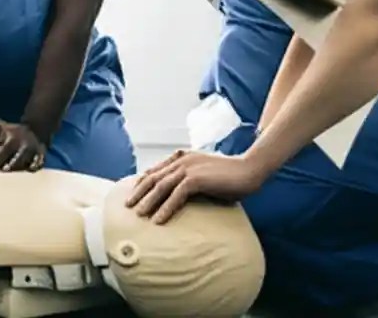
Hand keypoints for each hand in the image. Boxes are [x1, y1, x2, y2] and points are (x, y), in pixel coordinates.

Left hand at [124, 149, 267, 223]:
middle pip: (153, 177)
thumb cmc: (230, 175)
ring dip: (148, 202)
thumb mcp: (205, 173)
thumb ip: (190, 178)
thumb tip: (179, 192)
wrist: (249, 169)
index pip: (156, 170)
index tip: (134, 194)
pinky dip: (165, 208)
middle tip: (128, 206)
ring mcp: (188, 168)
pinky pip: (175, 196)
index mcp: (182, 157)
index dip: (142, 182)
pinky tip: (158, 220)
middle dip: (139, 192)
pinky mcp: (196, 179)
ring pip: (160, 186)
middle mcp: (181, 160)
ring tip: (139, 215)